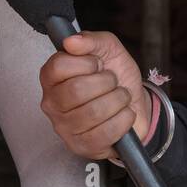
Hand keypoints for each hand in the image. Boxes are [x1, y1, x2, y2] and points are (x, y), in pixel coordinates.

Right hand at [38, 30, 150, 160]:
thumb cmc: (117, 77)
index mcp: (52, 77)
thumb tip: (71, 41)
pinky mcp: (81, 146)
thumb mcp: (109, 50)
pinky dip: (123, 120)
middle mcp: (52, 103)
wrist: (135, 103)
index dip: (86, 63)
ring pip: (94, 112)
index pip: (58, 67)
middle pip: (76, 90)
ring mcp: (64, 128)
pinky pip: (105, 133)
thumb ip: (91, 40)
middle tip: (112, 82)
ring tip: (120, 98)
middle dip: (106, 82)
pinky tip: (124, 114)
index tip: (97, 64)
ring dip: (118, 100)